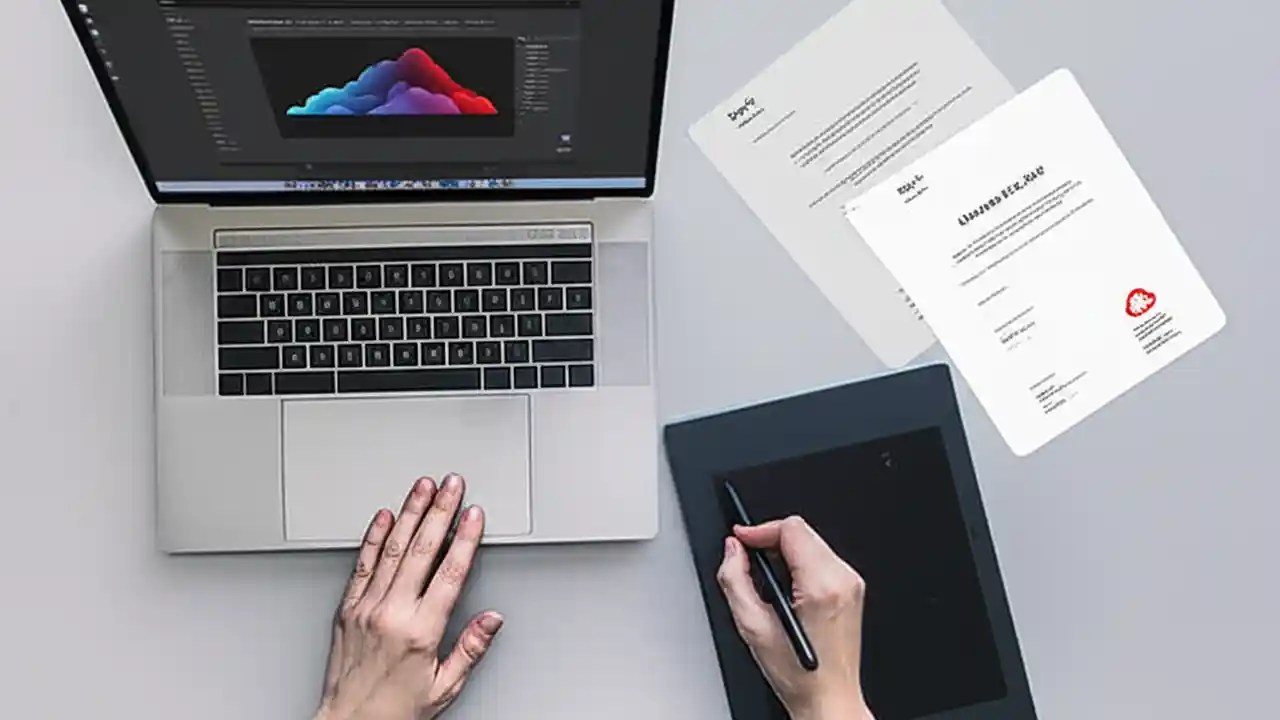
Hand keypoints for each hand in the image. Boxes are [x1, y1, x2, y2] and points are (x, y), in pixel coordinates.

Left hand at [315, 475, 502, 719]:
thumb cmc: (394, 711)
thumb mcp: (444, 686)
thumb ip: (470, 648)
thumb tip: (492, 620)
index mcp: (420, 631)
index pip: (449, 572)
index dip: (464, 538)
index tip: (473, 515)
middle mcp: (391, 614)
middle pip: (421, 550)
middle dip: (440, 511)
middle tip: (452, 485)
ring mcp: (366, 608)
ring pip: (391, 549)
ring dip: (410, 514)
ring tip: (422, 488)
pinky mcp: (347, 609)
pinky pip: (362, 564)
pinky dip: (373, 537)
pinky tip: (384, 516)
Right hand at [717, 517, 873, 719]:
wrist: (829, 698)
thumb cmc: (800, 675)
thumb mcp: (753, 627)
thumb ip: (735, 580)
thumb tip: (733, 550)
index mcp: (821, 586)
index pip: (791, 529)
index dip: (759, 530)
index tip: (741, 539)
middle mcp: (843, 580)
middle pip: (801, 532)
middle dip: (770, 540)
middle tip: (747, 559)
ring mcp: (851, 584)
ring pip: (811, 543)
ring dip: (784, 552)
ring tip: (765, 579)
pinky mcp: (852, 589)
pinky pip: (821, 558)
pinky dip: (799, 563)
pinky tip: (786, 588)